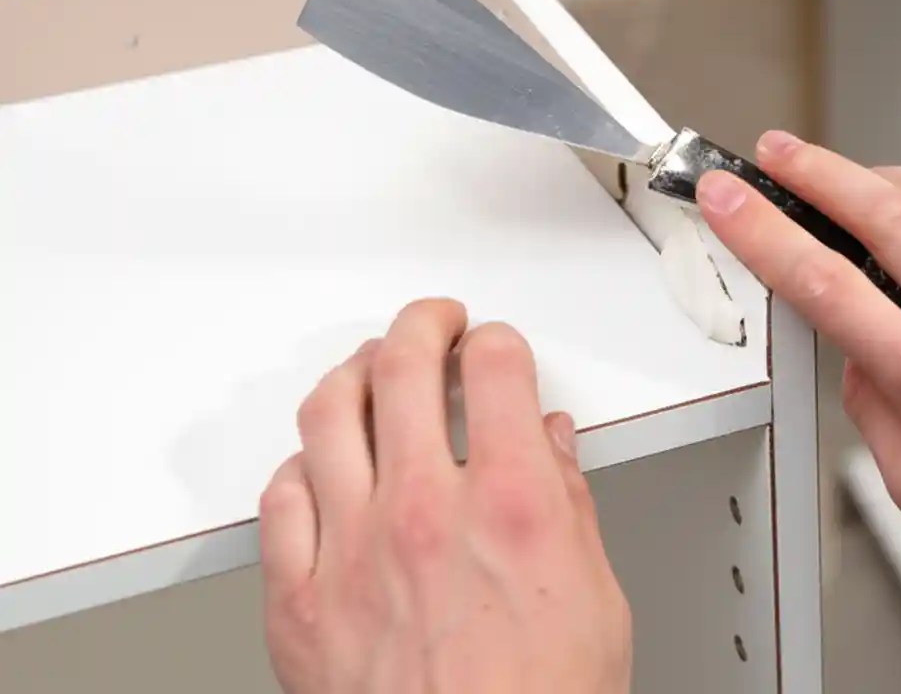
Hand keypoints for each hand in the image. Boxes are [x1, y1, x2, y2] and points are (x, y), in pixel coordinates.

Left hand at [258, 300, 631, 693]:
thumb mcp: (596, 599)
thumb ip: (568, 505)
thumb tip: (551, 448)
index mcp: (509, 504)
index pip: (495, 368)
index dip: (497, 343)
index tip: (496, 348)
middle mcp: (423, 510)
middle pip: (403, 365)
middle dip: (422, 325)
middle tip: (432, 324)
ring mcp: (352, 549)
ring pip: (329, 415)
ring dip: (352, 373)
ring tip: (369, 369)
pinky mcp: (301, 600)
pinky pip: (280, 501)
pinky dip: (300, 465)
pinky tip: (316, 465)